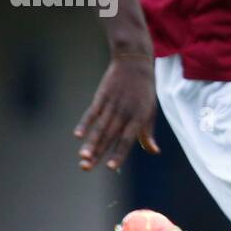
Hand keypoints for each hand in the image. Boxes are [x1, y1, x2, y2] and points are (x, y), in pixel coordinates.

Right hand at [74, 54, 160, 170]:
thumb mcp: (151, 111)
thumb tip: (153, 151)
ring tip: (82, 157)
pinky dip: (84, 124)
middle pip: (109, 136)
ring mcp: (113, 104)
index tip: (110, 167)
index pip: (127, 140)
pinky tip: (77, 135)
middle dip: (98, 153)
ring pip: (99, 127)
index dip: (119, 154)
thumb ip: (148, 132)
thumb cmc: (145, 91)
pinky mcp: (102, 96)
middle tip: (86, 167)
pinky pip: (92, 112)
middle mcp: (125, 113)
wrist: (135, 62)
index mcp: (140, 118)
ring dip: (90, 143)